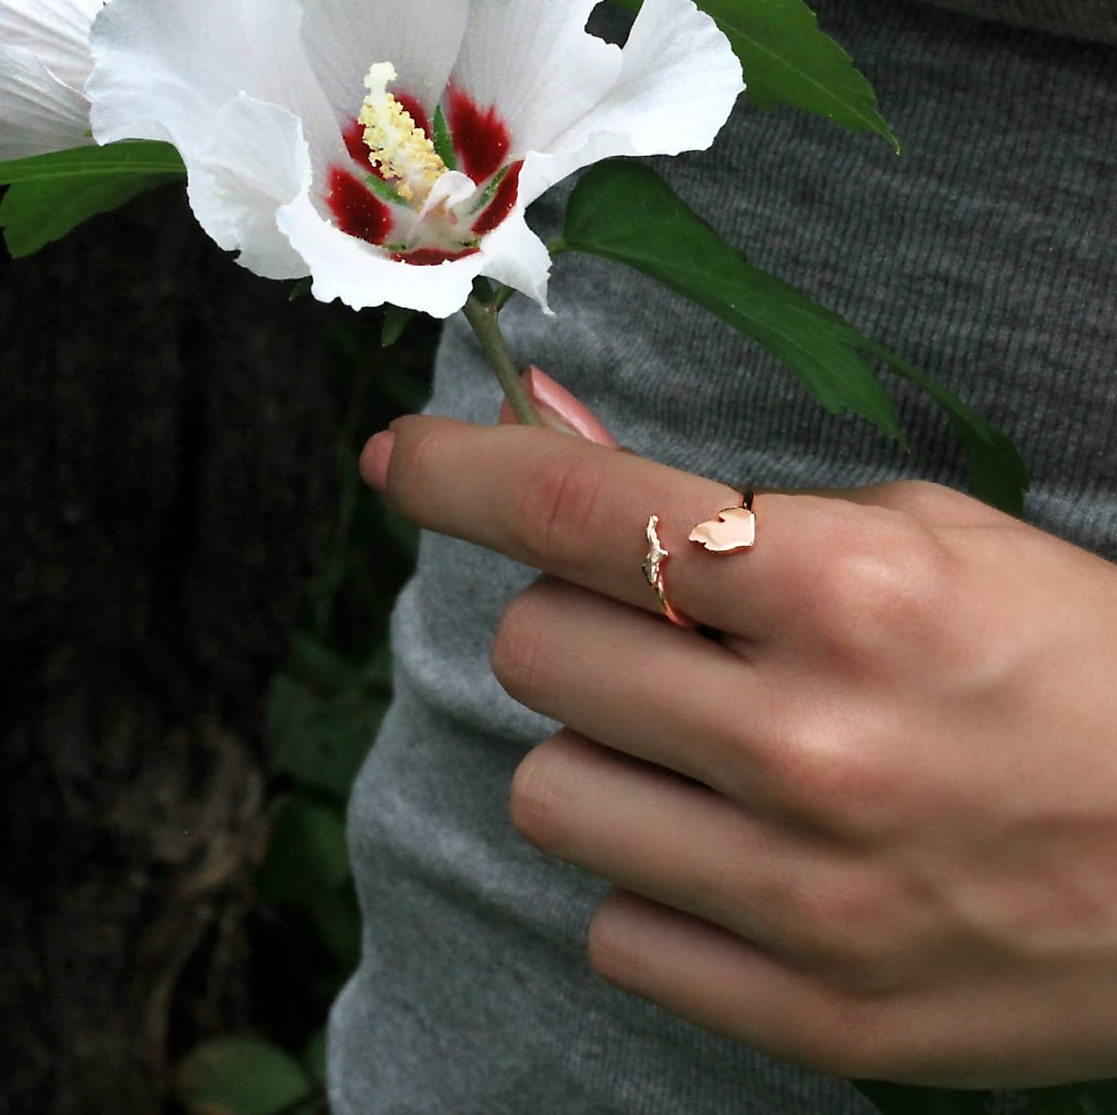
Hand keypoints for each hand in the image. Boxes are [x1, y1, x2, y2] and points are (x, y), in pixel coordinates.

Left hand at [359, 389, 1116, 1088]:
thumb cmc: (1077, 668)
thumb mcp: (922, 538)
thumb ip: (724, 498)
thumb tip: (553, 435)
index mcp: (850, 593)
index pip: (581, 510)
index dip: (463, 473)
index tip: (399, 461)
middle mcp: (810, 745)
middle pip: (534, 653)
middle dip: (571, 624)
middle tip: (655, 630)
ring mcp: (804, 897)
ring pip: (548, 795)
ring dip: (603, 753)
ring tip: (703, 750)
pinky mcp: (807, 1012)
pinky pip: (615, 927)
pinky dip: (652, 878)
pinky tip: (741, 855)